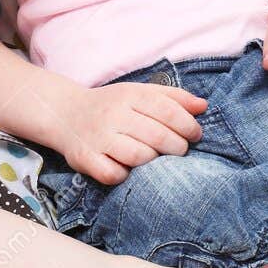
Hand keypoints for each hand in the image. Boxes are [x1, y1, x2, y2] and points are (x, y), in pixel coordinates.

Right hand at [58, 80, 209, 187]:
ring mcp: (97, 137)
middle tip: (179, 150)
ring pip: (138, 156)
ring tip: (155, 158)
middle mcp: (113, 114)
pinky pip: (113, 174)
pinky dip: (125, 175)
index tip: (195, 135)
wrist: (64, 113)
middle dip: (176, 147)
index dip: (188, 125)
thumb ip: (173, 98)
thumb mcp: (139, 93)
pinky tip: (128, 169)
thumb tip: (203, 106)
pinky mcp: (84, 158)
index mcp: (129, 95)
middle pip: (157, 135)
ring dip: (153, 161)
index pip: (167, 110)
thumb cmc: (111, 106)